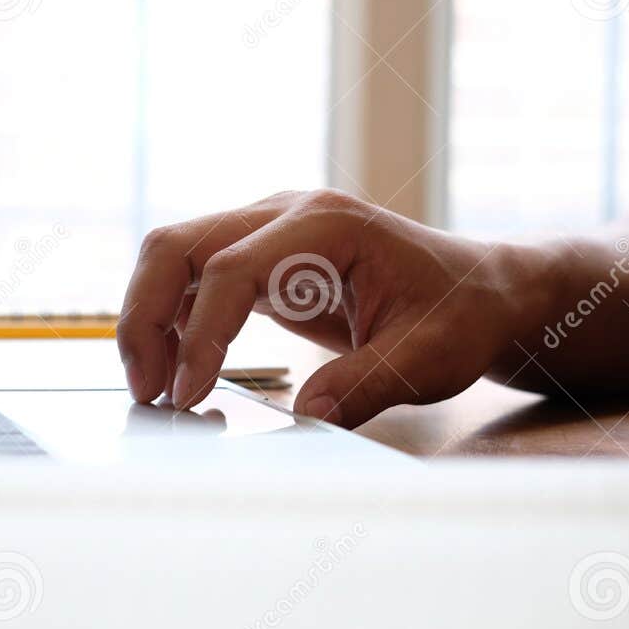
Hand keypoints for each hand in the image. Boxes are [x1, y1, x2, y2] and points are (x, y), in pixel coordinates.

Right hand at [116, 189, 547, 426]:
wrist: (480, 290)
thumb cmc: (461, 314)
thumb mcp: (428, 358)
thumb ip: (366, 383)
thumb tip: (306, 414)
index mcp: (327, 225)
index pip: (233, 268)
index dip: (201, 334)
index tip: (190, 396)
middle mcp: (287, 214)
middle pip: (179, 245)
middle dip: (147, 317)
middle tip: (148, 390)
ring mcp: (269, 231)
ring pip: (175, 256)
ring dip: (150, 319)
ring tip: (155, 388)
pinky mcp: (262, 258)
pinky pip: (195, 278)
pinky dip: (173, 321)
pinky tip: (178, 370)